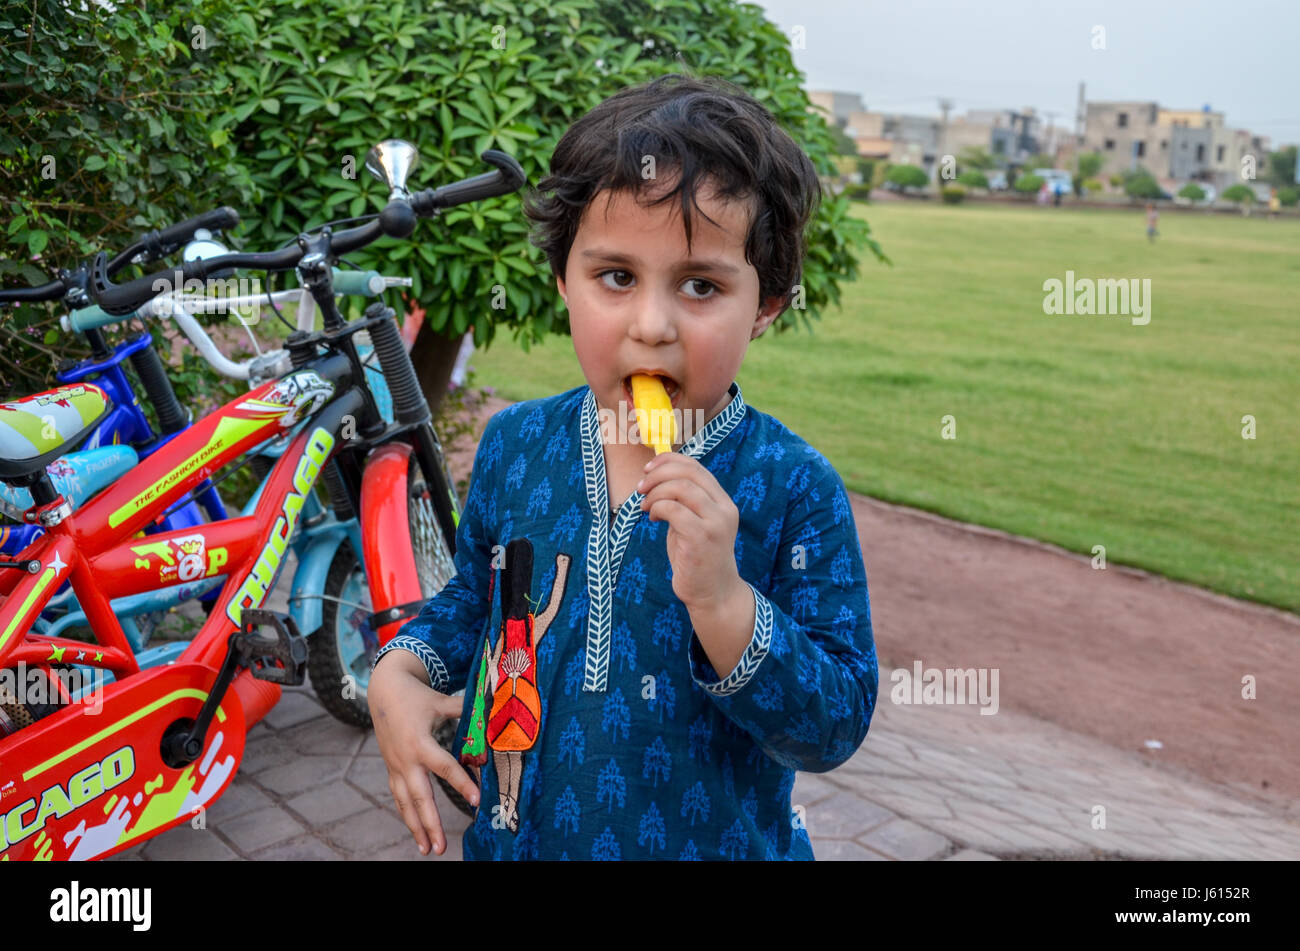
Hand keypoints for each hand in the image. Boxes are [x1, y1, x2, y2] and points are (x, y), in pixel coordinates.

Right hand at [367, 651, 479, 855]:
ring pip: (406, 803)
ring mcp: (396, 767)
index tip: (477, 801)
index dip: (462, 783)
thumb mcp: (440, 700)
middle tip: (442, 847)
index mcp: (421, 743)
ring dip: (416, 828)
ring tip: (427, 850)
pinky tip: (416, 833)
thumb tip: (494, 707)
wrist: (383, 691)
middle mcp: (406, 760)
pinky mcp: (392, 770)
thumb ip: (464, 708)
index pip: (445, 767)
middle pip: (420, 797)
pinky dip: (407, 816)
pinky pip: (399, 797)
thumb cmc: (417, 696)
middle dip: (431, 824)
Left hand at [637, 453, 743, 610]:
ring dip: (655, 493)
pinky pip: (673, 510)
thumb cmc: (697, 558)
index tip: (649, 468)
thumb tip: (655, 476)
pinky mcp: (701, 538)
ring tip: (646, 507)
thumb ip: (683, 501)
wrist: (713, 593)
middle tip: (641, 488)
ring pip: (680, 488)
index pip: (696, 467)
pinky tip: (653, 519)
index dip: (669, 461)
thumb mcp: (694, 523)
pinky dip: (657, 508)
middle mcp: (724, 509)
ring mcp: (715, 523)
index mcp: (723, 502)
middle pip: (689, 473)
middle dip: (658, 475)